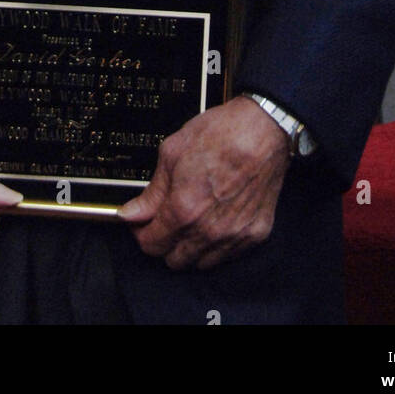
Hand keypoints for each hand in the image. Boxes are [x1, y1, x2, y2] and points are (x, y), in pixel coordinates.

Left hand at [116, 96, 290, 269]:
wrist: (263, 130)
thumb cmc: (220, 134)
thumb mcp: (172, 153)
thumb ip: (151, 193)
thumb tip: (130, 214)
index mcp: (183, 210)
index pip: (151, 245)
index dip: (141, 233)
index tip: (141, 223)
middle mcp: (208, 231)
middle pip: (173, 260)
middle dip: (163, 242)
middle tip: (165, 220)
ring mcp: (233, 236)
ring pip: (199, 263)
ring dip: (189, 247)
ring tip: (190, 219)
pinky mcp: (254, 235)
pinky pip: (227, 256)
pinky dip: (215, 246)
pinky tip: (213, 221)